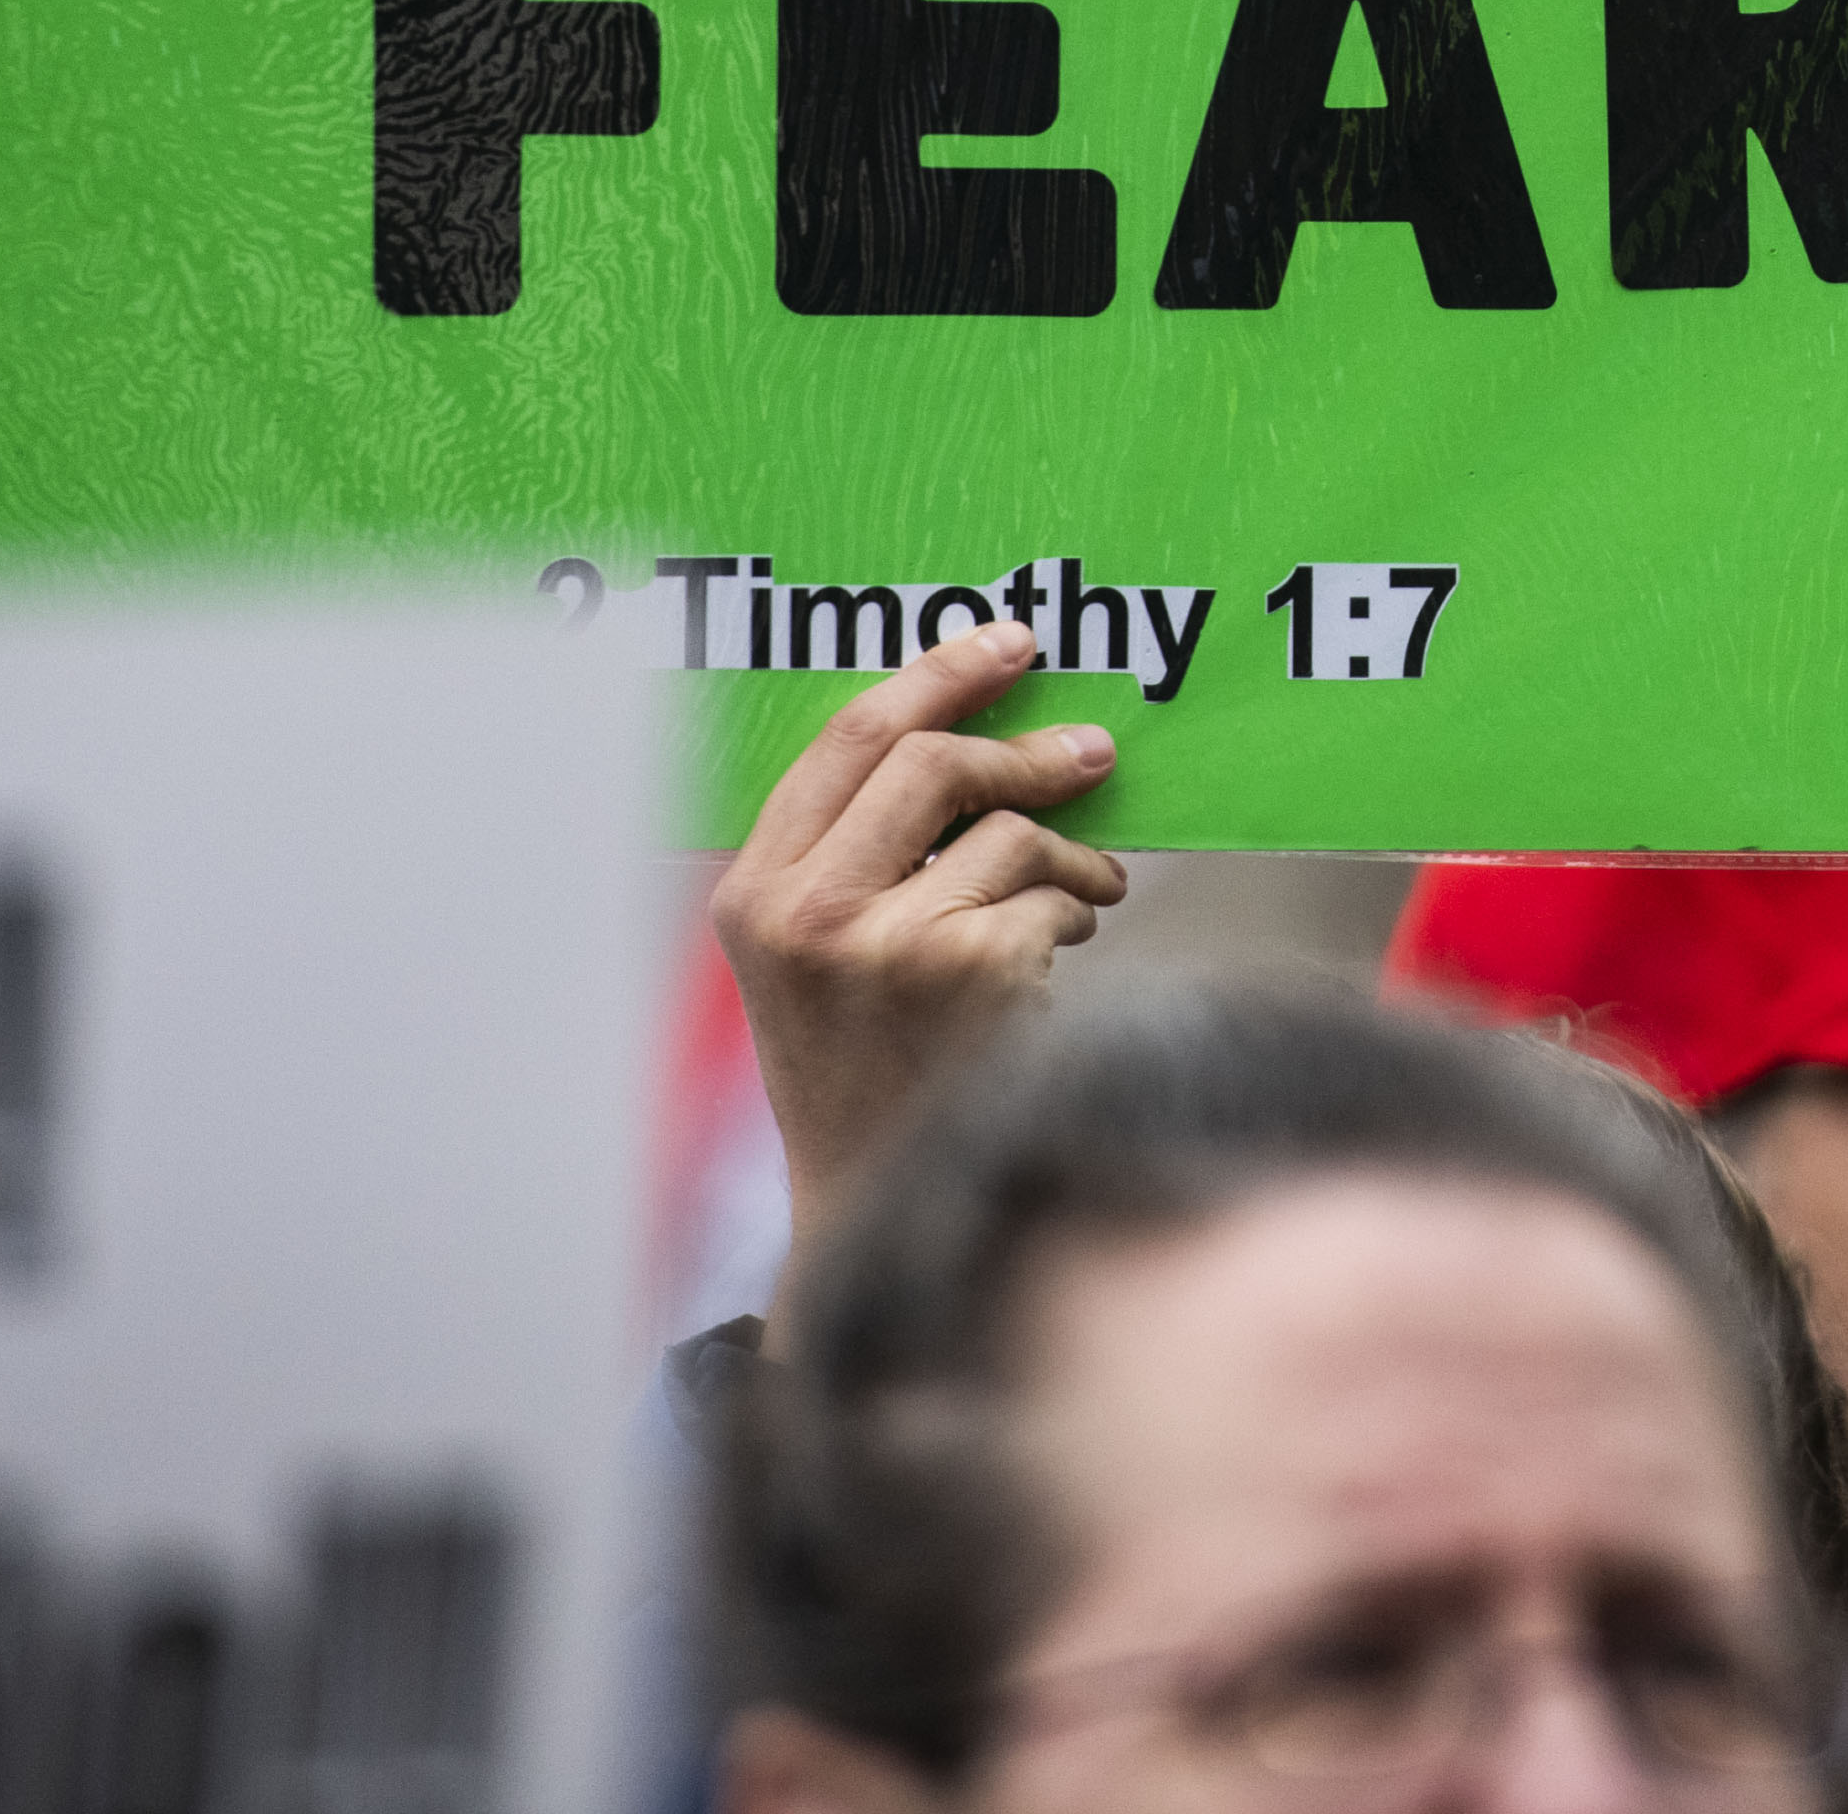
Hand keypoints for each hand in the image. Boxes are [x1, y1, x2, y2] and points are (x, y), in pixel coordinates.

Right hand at [714, 620, 1132, 1276]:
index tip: (1008, 646)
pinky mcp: (965, 971)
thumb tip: (975, 732)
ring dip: (1066, 860)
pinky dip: (1074, 917)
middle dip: (1026, 750)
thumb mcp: (814, 956)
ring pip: (1008, 833)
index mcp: (753, 892)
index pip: (846, 738)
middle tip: (1094, 751)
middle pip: (932, 761)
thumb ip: (858, 850)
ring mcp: (884, 942)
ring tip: (1076, 904)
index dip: (935, 674)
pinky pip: (1054, 897)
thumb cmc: (866, 1066)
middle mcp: (805, 911)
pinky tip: (1057, 963)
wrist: (886, 1201)